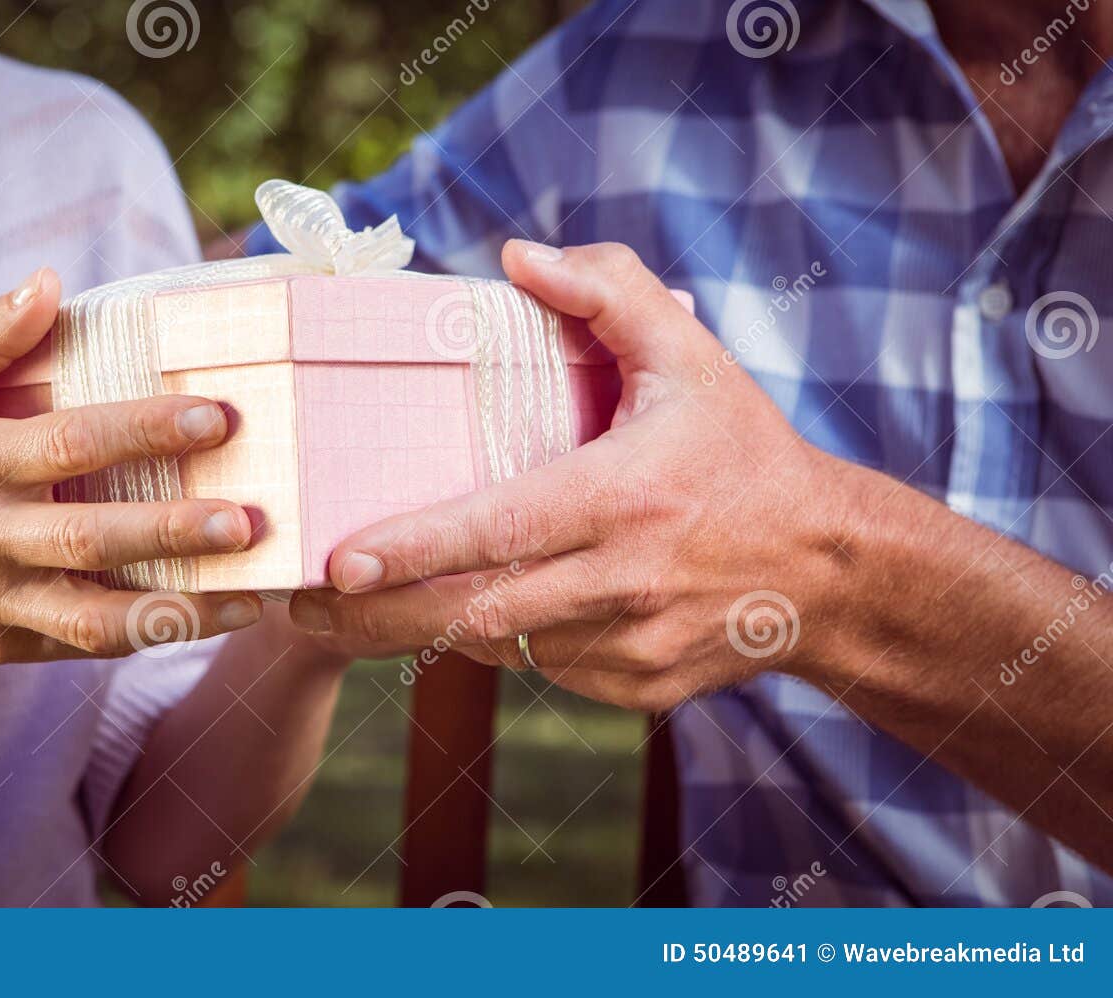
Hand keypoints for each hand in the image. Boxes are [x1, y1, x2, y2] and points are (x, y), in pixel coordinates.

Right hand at [0, 267, 262, 671]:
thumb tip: (51, 281)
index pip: (69, 442)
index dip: (143, 430)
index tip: (215, 418)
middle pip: (89, 537)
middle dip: (172, 531)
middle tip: (248, 522)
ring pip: (94, 616)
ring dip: (178, 611)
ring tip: (252, 599)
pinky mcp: (1, 645)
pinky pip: (82, 646)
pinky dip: (145, 637)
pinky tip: (208, 618)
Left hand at [288, 240, 855, 709]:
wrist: (830, 573)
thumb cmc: (745, 454)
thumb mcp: (692, 356)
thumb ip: (610, 292)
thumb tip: (517, 256)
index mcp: (626, 496)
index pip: (501, 529)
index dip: (415, 549)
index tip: (338, 564)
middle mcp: (623, 582)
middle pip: (475, 614)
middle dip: (377, 618)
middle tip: (301, 605)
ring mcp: (628, 647)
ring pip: (498, 646)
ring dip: (427, 628)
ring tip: (355, 609)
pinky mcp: (632, 690)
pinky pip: (538, 667)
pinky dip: (496, 641)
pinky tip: (466, 612)